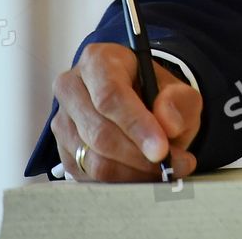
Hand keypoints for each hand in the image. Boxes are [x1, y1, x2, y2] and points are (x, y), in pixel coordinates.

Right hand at [50, 42, 200, 181]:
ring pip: (92, 159)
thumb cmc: (158, 94)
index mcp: (98, 60)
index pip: (110, 95)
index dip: (136, 125)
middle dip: (139, 156)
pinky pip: (88, 176)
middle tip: (173, 165)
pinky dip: (120, 181)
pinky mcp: (62, 151)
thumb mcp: (179, 90)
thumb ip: (179, 102)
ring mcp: (62, 121)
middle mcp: (71, 88)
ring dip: (132, 172)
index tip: (161, 150)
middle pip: (99, 132)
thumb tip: (168, 125)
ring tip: (165, 170)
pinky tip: (144, 175)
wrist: (142, 104)